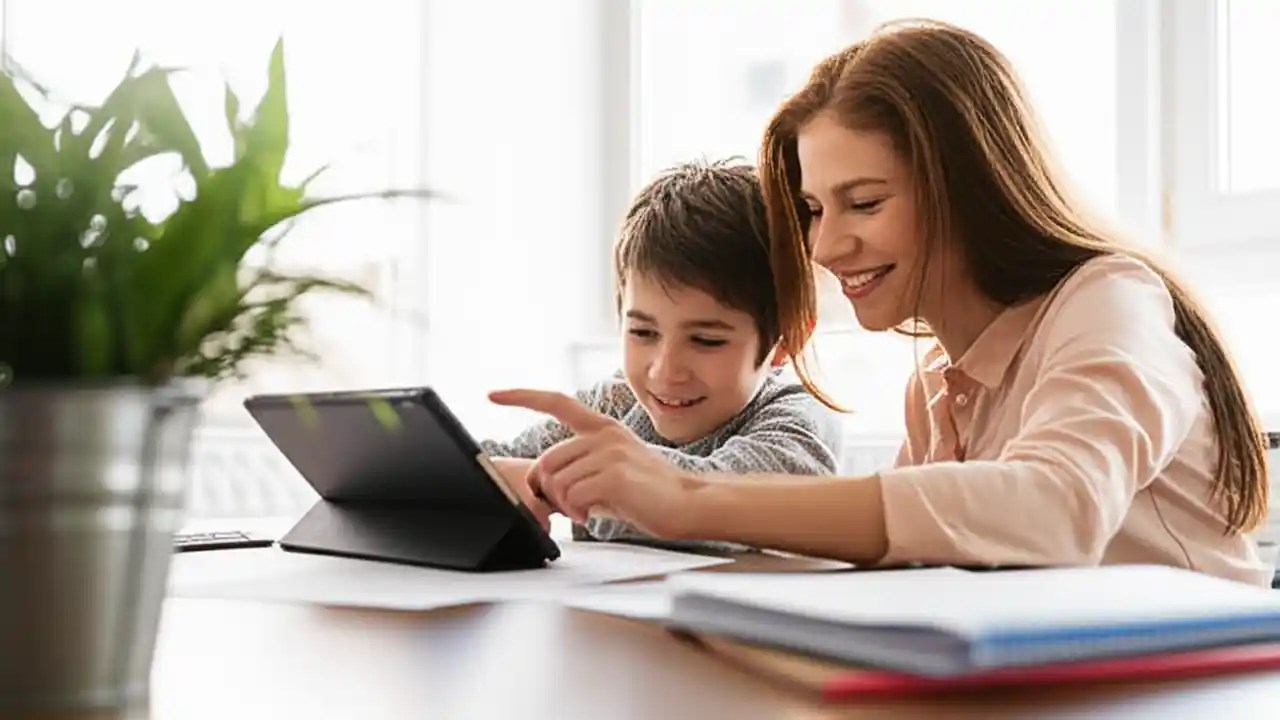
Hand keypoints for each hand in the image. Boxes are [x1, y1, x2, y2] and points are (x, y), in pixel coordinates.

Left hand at [489, 389, 702, 538]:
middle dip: (547, 490)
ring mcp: (609, 452)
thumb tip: (549, 485)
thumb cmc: (651, 492)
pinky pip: (573, 496)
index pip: (556, 401)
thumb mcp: (612, 470)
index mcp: (602, 428)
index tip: (494, 394)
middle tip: (567, 507)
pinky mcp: (613, 475)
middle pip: (547, 460)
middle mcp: (604, 434)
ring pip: (557, 481)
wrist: (690, 503)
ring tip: (587, 512)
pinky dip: (577, 513)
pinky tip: (593, 516)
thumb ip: (582, 468)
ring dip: (565, 505)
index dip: (522, 396)